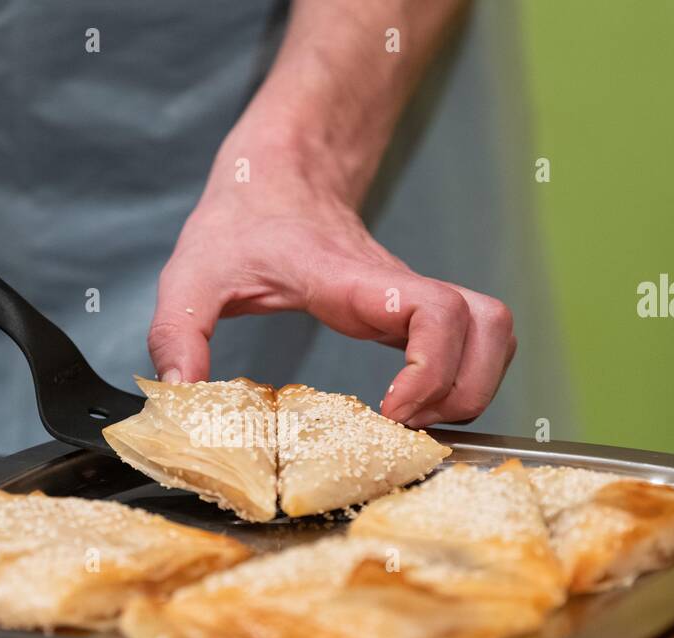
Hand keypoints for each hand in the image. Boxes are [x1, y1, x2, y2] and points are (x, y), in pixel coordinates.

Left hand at [149, 166, 515, 427]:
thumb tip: (182, 398)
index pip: (434, 312)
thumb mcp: (191, 278)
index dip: (432, 371)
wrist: (275, 174)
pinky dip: (466, 377)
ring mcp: (410, 298)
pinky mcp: (411, 312)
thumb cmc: (240, 222)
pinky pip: (473, 341)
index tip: (392, 411)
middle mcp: (396, 288)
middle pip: (491, 327)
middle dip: (465, 391)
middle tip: (408, 426)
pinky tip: (415, 404)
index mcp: (352, 280)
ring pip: (496, 331)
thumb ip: (178, 336)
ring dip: (476, 385)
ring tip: (420, 419)